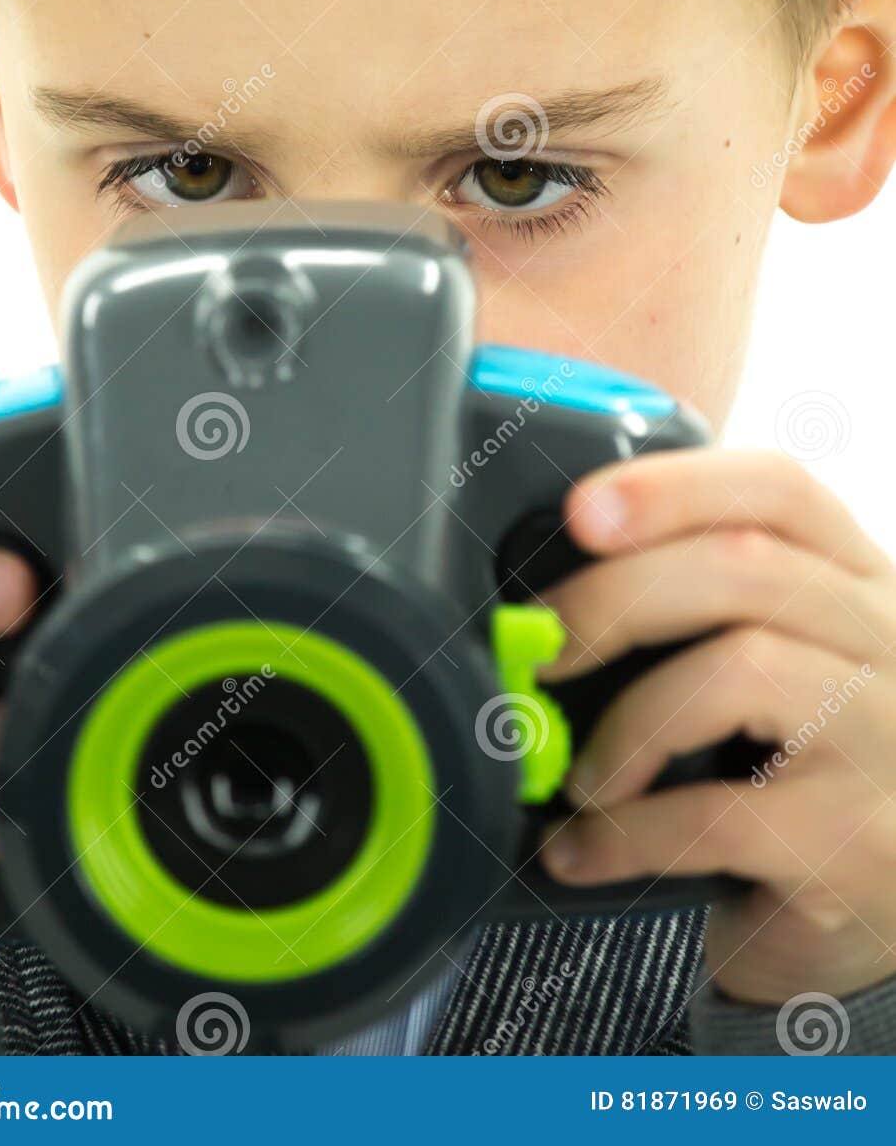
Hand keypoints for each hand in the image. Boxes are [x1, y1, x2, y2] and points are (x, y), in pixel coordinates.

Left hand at [537, 449, 895, 1004]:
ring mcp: (887, 740)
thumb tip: (555, 587)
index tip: (580, 511)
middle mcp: (891, 642)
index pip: (780, 489)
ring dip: (627, 724)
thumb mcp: (779, 663)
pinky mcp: (860, 841)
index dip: (673, 486)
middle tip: (544, 650)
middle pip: (744, 566)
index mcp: (860, 580)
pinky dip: (625, 833)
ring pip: (742, 669)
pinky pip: (718, 815)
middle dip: (615, 597)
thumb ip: (702, 606)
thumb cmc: (796, 772)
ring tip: (578, 776)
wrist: (876, 917)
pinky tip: (582, 850)